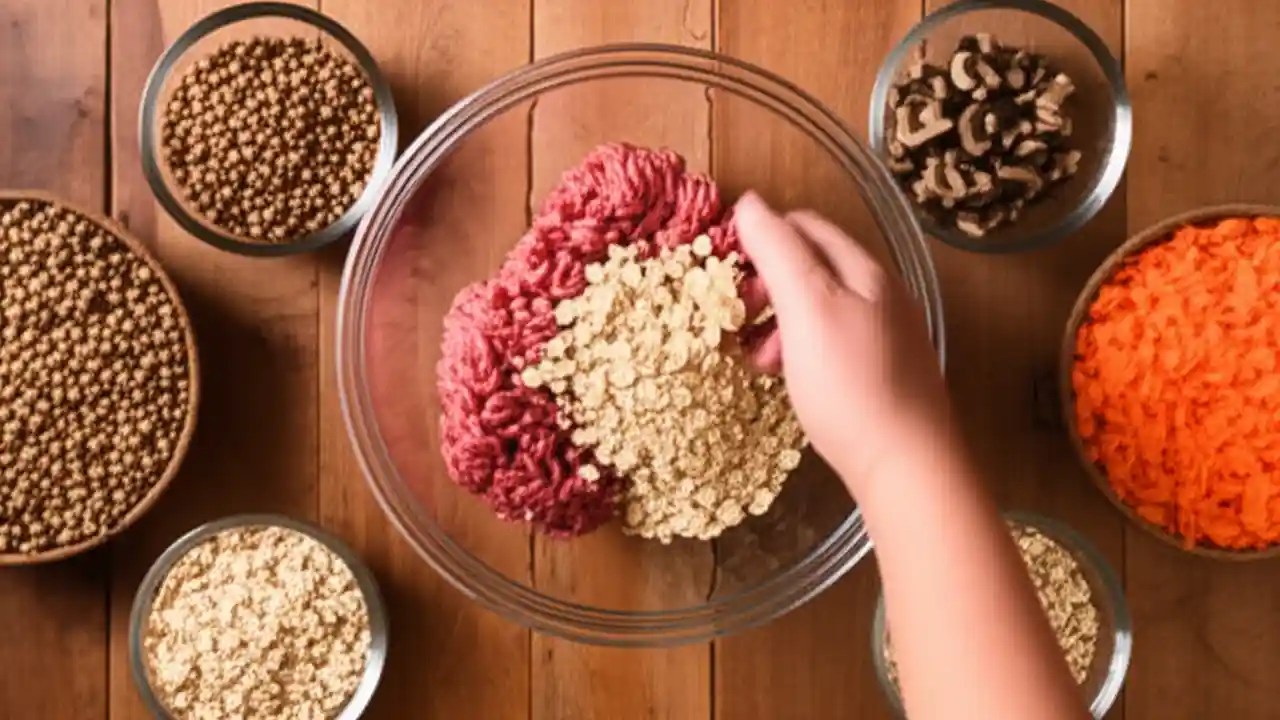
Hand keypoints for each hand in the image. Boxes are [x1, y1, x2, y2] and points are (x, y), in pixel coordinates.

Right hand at [735, 192, 951, 493]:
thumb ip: (779, 252)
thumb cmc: (850, 386)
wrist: (907, 466)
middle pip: (811, 266)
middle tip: (740, 321)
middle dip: (767, 286)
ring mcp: (888, 333)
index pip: (803, 226)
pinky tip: (792, 380)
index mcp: (864, 270)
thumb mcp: (807, 310)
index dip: (759, 240)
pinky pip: (833, 341)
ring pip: (819, 307)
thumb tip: (749, 203)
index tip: (728, 278)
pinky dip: (802, 350)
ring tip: (760, 360)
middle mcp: (882, 293)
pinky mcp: (886, 371)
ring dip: (780, 323)